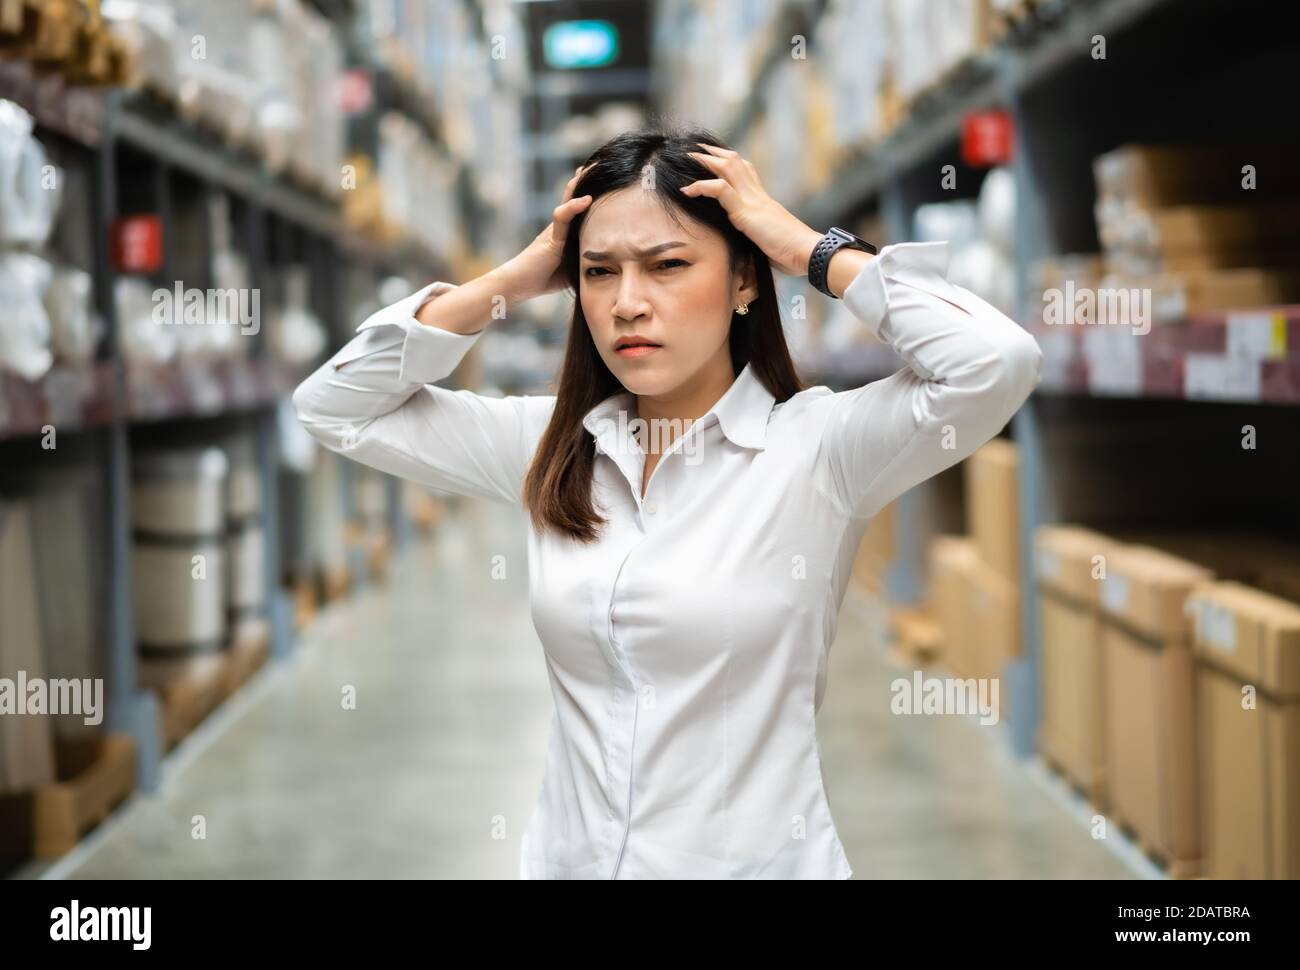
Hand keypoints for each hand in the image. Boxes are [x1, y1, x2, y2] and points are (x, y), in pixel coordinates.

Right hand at [496, 163, 595, 302]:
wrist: (518, 283)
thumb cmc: (544, 277)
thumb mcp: (573, 267)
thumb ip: (587, 258)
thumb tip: (611, 262)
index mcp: (568, 231)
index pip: (582, 205)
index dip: (592, 190)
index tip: (607, 175)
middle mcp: (561, 225)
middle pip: (575, 195)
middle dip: (588, 178)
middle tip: (603, 160)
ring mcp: (555, 229)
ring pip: (569, 200)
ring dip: (580, 183)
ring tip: (594, 167)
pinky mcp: (551, 238)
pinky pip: (562, 218)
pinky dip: (573, 207)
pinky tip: (586, 199)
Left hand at [680, 143, 822, 276]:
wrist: (807, 253)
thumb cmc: (792, 253)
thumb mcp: (767, 243)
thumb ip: (755, 239)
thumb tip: (743, 256)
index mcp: (763, 200)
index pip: (745, 170)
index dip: (727, 162)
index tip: (711, 159)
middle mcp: (757, 195)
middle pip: (735, 161)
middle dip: (713, 153)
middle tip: (693, 149)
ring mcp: (752, 200)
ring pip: (727, 167)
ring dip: (705, 161)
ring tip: (686, 158)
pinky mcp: (746, 212)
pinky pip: (720, 190)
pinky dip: (701, 186)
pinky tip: (687, 190)